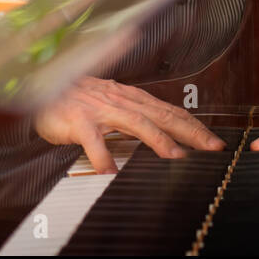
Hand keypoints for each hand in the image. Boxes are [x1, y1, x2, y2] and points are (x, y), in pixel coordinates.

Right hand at [34, 77, 224, 172]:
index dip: (195, 126)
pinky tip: (110, 171)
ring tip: (174, 157)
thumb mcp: (113, 102)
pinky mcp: (79, 120)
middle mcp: (121, 100)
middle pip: (162, 115)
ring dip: (158, 139)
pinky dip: (102, 154)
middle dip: (190, 132)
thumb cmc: (79, 99)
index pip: (171, 112)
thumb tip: (164, 128)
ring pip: (136, 122)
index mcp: (132, 98)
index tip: (214, 142)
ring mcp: (101, 110)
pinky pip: (92, 140)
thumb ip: (137, 114)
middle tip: (211, 148)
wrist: (44, 88)